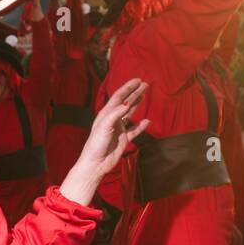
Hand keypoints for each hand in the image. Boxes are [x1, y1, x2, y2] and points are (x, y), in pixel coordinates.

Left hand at [60, 79, 149, 204]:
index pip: (118, 97)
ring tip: (144, 95)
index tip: (138, 80)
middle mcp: (113, 119)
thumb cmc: (96, 144)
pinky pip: (134, 130)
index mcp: (106, 114)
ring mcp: (119, 129)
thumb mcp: (104, 127)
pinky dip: (141, 126)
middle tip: (145, 84)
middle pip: (126, 102)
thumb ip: (115, 114)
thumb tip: (126, 104)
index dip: (128, 88)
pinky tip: (147, 121)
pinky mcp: (123, 139)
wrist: (96, 163)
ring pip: (130, 114)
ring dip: (137, 104)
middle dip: (135, 93)